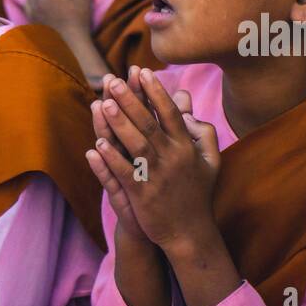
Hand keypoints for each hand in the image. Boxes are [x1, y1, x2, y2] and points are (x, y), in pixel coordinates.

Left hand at [90, 67, 220, 251]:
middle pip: (149, 124)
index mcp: (186, 148)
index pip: (170, 113)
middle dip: (130, 100)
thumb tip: (188, 108)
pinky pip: (124, 174)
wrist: (190, 233)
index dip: (155, 92)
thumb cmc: (198, 194)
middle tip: (114, 80)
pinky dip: (110, 160)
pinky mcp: (143, 195)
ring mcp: (157, 177)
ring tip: (103, 104)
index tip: (142, 72)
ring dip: (118, 125)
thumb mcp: (210, 161)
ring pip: (136, 146)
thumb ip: (203, 132)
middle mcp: (172, 159)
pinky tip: (96, 146)